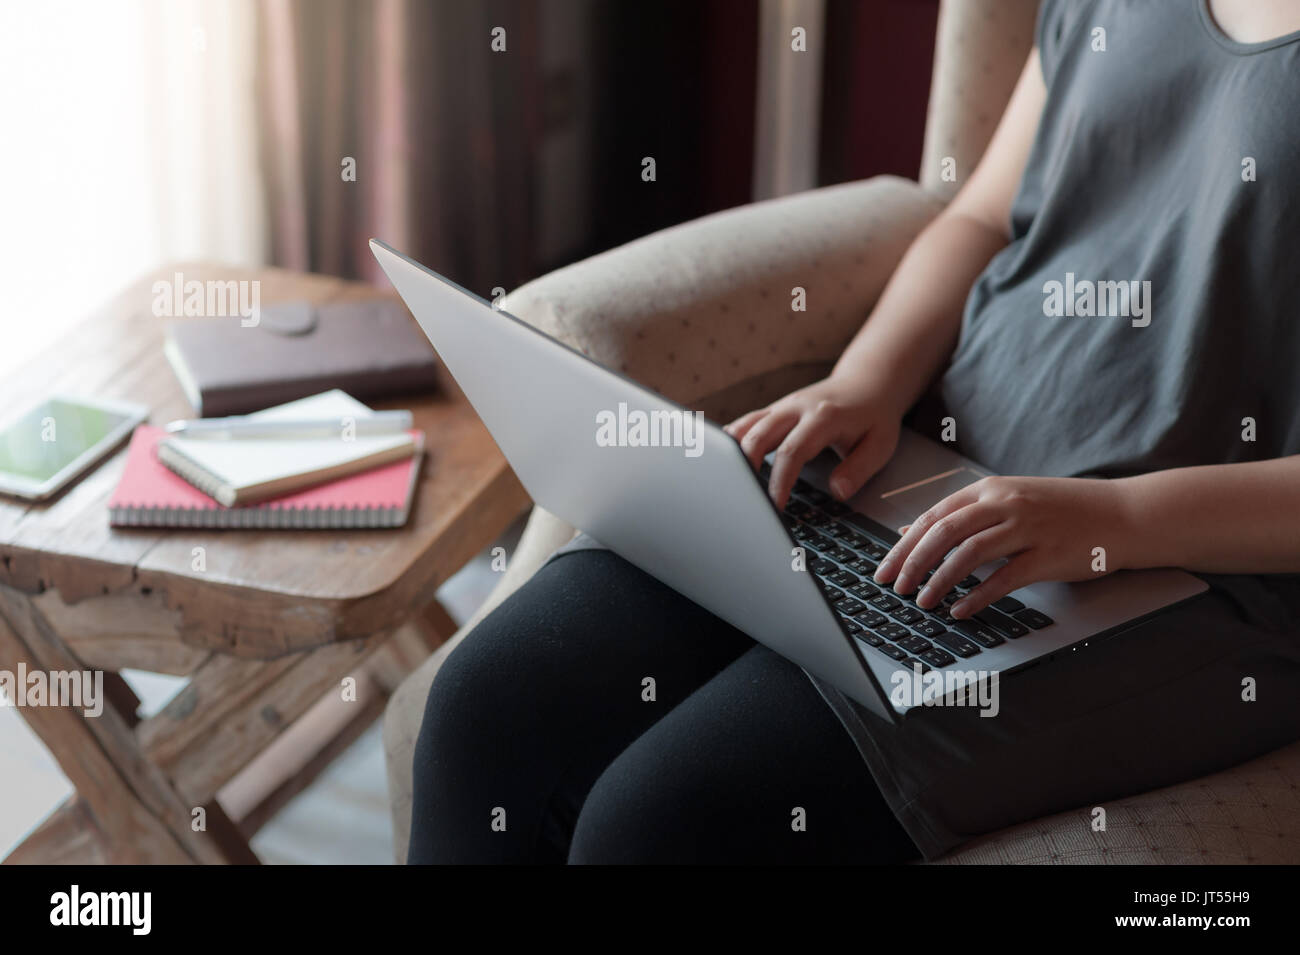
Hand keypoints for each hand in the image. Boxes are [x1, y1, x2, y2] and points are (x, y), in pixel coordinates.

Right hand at [723, 375, 903, 509]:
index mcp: (823, 417)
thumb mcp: (880, 445)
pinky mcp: (774, 409)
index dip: (780, 481)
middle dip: (746, 467)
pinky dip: (731, 441)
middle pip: (758, 434)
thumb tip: (837, 492)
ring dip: (732, 452)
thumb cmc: (874, 416)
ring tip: (726, 482)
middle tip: (744, 499)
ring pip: (745, 425)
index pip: (792, 451)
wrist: (868, 383)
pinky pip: (746, 422)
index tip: (775, 506)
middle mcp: (796, 407)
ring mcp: (782, 406)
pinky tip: (723, 461)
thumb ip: (859, 469)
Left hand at [872, 475, 1135, 617]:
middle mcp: (1005, 504)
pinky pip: (1005, 577)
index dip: (904, 544)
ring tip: (923, 602)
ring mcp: (1028, 528)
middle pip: (944, 532)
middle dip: (913, 562)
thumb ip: (962, 515)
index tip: (884, 568)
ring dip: (940, 580)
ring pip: (969, 553)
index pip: (934, 516)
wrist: (1122, 513)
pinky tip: (961, 610)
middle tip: (894, 587)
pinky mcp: (1048, 554)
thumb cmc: (1061, 510)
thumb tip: (911, 531)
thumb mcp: (1008, 502)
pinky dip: (978, 595)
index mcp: (990, 490)